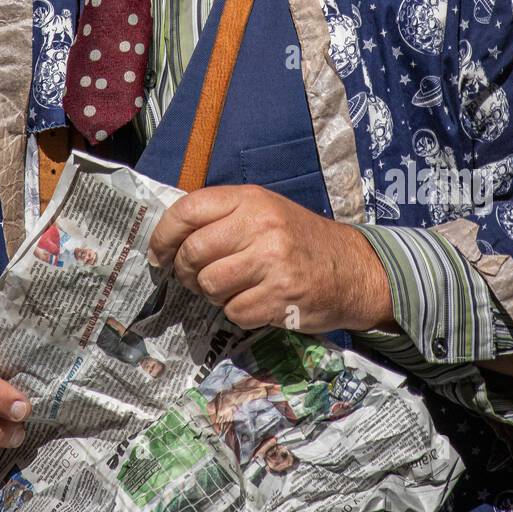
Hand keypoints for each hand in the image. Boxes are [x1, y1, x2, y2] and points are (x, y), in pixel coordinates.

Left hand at [148, 185, 392, 334]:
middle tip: (194, 277)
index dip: (163, 234)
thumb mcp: (265, 211)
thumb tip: (170, 239)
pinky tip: (256, 301)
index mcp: (251, 200)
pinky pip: (233, 311)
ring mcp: (271, 263)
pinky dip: (238, 311)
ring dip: (212, 294)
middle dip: (185, 271)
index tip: (158, 253)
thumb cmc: (300, 240)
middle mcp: (261, 226)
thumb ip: (223, 217)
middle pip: (194, 253)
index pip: (188, 210)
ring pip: (210, 285)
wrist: (354, 270)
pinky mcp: (279, 298)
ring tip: (231, 288)